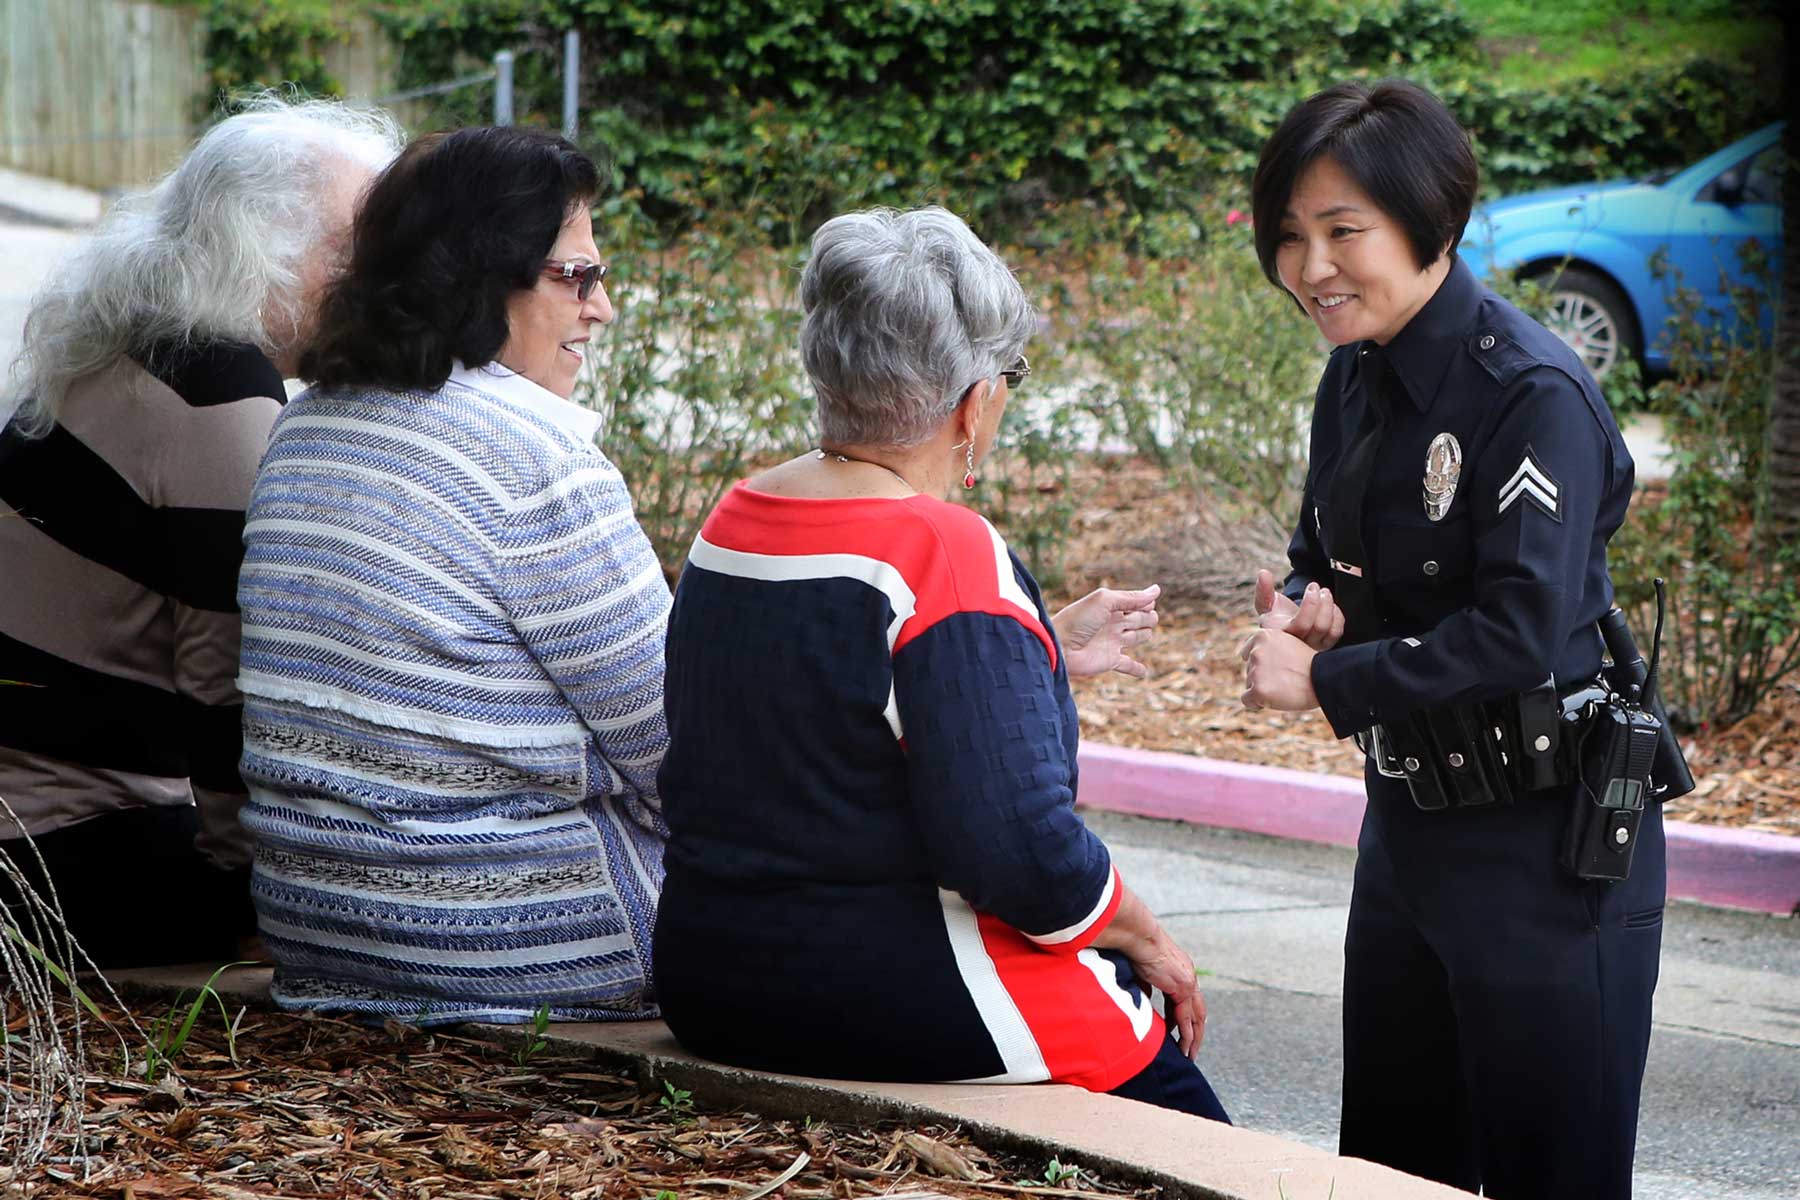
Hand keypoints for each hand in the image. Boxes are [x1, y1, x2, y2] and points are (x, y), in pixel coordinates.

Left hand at [1054, 584, 1159, 679]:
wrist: (1059, 646)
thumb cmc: (1078, 620)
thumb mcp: (1104, 601)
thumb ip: (1130, 597)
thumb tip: (1157, 590)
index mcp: (1111, 607)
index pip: (1137, 603)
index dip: (1145, 603)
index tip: (1148, 604)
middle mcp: (1113, 624)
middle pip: (1141, 619)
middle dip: (1148, 617)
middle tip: (1144, 618)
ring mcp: (1113, 642)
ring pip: (1138, 637)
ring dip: (1145, 634)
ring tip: (1145, 632)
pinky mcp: (1110, 661)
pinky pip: (1128, 665)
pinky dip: (1136, 669)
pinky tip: (1143, 671)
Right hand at [1125, 928, 1206, 1058]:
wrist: (1138, 936)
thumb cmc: (1135, 948)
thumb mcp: (1142, 972)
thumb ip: (1146, 987)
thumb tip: (1144, 999)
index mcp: (1181, 971)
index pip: (1186, 1000)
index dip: (1183, 1017)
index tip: (1177, 1031)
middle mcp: (1189, 977)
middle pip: (1198, 1011)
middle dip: (1195, 1031)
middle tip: (1192, 1048)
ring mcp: (1188, 982)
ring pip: (1196, 1017)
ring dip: (1194, 1037)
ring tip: (1189, 1054)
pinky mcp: (1182, 988)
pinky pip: (1186, 1017)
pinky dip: (1186, 1033)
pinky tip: (1184, 1047)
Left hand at [1239, 626, 1319, 711]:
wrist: (1326, 678)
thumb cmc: (1311, 664)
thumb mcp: (1290, 644)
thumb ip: (1270, 648)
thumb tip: (1247, 656)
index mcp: (1263, 636)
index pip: (1247, 653)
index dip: (1260, 663)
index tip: (1273, 669)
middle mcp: (1256, 652)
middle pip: (1249, 671)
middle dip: (1264, 678)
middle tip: (1286, 680)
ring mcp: (1256, 671)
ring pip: (1250, 685)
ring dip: (1264, 690)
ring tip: (1286, 688)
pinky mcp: (1258, 690)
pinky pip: (1247, 700)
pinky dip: (1258, 703)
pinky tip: (1274, 700)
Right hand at [1254, 570, 1343, 650]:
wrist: (1283, 627)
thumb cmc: (1274, 614)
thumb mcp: (1266, 603)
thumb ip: (1263, 590)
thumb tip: (1263, 573)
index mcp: (1283, 636)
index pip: (1302, 624)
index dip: (1311, 604)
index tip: (1312, 586)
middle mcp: (1300, 645)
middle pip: (1319, 627)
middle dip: (1323, 604)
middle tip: (1319, 588)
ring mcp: (1313, 646)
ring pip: (1329, 630)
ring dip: (1330, 607)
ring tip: (1324, 593)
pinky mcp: (1325, 644)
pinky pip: (1337, 632)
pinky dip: (1337, 616)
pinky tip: (1330, 606)